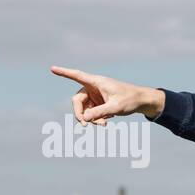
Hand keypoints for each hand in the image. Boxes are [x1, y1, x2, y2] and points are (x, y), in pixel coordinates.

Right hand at [49, 65, 163, 125]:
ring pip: (84, 109)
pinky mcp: (99, 103)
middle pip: (77, 100)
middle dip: (80, 113)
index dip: (64, 72)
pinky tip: (105, 123)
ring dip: (90, 119)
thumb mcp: (115, 107)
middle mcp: (94, 87)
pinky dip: (96, 119)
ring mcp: (96, 96)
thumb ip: (99, 112)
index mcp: (97, 82)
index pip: (77, 76)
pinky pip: (91, 113)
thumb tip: (83, 119)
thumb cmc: (130, 100)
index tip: (52, 68)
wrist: (142, 101)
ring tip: (103, 126)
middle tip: (84, 125)